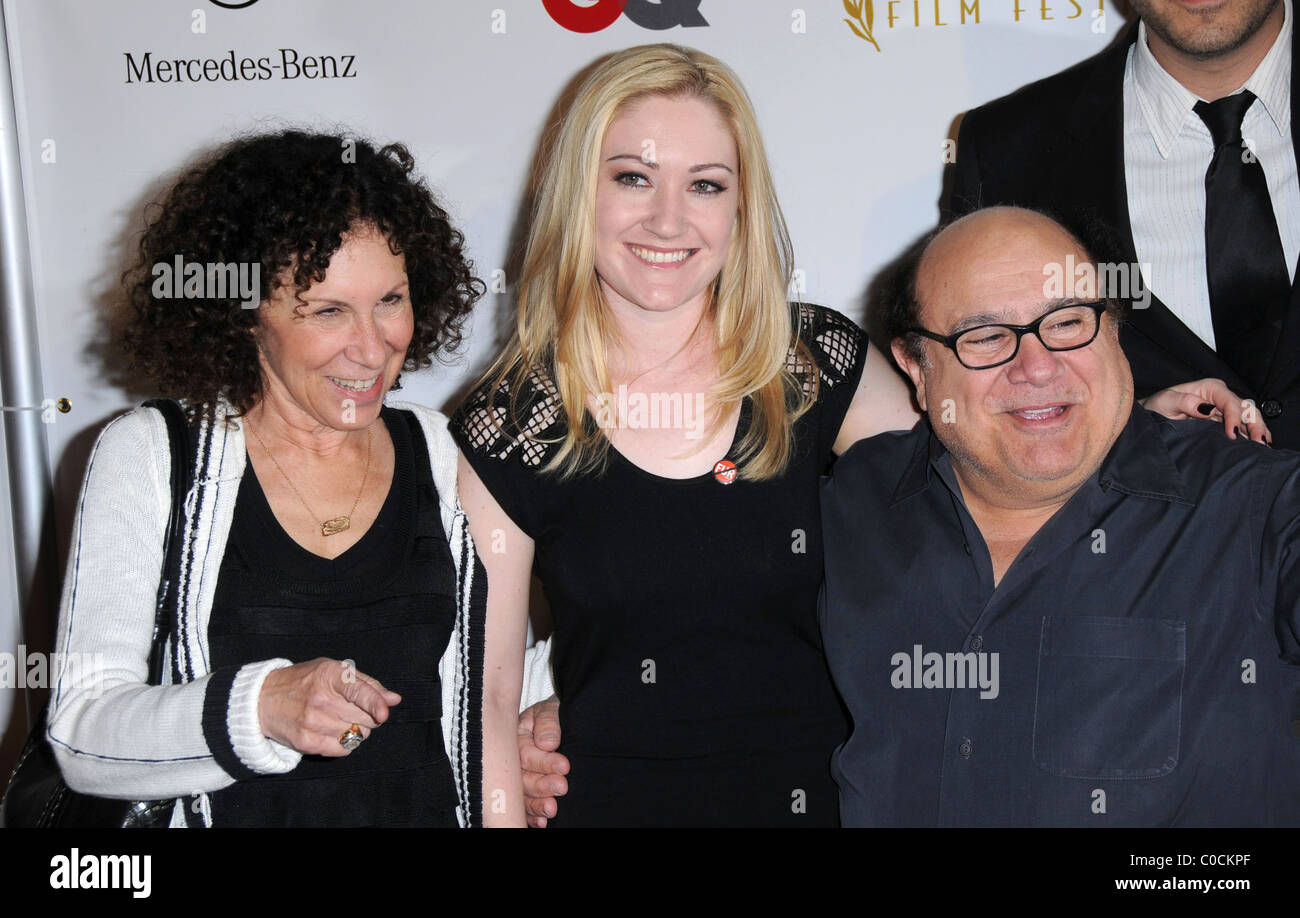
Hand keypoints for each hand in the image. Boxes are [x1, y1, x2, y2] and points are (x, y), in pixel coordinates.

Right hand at [258, 658, 400, 756]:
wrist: (262, 699)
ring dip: (355, 730)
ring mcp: (312, 722)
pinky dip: (344, 743)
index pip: (357, 690)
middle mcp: (320, 698)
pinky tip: (330, 731)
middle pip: (366, 718)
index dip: (374, 702)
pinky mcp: (306, 742)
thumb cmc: (304, 682)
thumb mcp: (333, 671)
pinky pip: (343, 750)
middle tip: (351, 709)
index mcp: (330, 675)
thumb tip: (394, 699)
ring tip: (337, 719)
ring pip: (357, 735)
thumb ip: (366, 685)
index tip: (384, 713)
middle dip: (368, 716)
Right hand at [517, 696, 567, 827]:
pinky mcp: (527, 792)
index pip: (525, 754)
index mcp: (515, 737)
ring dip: (536, 804)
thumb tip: (547, 743)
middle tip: (561, 787)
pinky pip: (524, 807)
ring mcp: (519, 777)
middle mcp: (514, 760)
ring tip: (552, 809)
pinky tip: (543, 821)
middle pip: (521, 778)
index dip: (544, 762)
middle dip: (541, 785)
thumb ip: (548, 722)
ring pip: (522, 796)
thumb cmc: (555, 713)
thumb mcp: (551, 710)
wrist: (563, 718)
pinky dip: (533, 816)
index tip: (564, 766)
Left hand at [1140, 378, 1270, 444]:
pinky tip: (1257, 446)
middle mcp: (1221, 397)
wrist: (1152, 416)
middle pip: (1246, 408)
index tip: (1232, 434)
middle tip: (1258, 443)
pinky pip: (1243, 428)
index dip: (1234, 417)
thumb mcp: (1166, 401)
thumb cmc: (1158, 406)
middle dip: (1255, 424)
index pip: (1229, 401)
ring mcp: (1225, 410)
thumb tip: (1207, 409)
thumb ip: (1185, 402)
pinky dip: (1251, 435)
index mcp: (1210, 388)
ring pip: (1249, 418)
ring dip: (1257, 430)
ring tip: (1262, 446)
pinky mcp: (1224, 423)